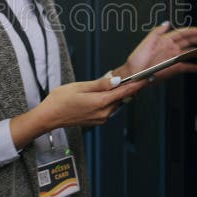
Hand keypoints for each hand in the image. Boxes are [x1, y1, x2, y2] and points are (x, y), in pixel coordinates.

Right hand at [9, 75, 145, 148]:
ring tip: (111, 84)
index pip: (124, 92)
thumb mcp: (79, 87)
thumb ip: (100, 84)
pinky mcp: (97, 120)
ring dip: (116, 94)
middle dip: (125, 87)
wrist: (49, 117)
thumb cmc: (60, 100)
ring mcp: (101, 118)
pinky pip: (108, 108)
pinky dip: (109, 100)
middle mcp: (104, 113)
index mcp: (100, 102)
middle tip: (129, 76)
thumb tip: (116, 81)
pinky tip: (101, 93)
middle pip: (121, 98)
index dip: (137, 85)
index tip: (147, 78)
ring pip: (115, 103)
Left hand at [117, 22, 196, 82]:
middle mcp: (170, 49)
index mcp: (164, 41)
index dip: (190, 31)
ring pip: (188, 54)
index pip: (181, 34)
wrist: (133, 75)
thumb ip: (157, 31)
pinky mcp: (173, 69)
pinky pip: (185, 67)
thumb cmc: (136, 59)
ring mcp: (172, 59)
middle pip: (187, 43)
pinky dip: (193, 67)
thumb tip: (167, 23)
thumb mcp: (146, 42)